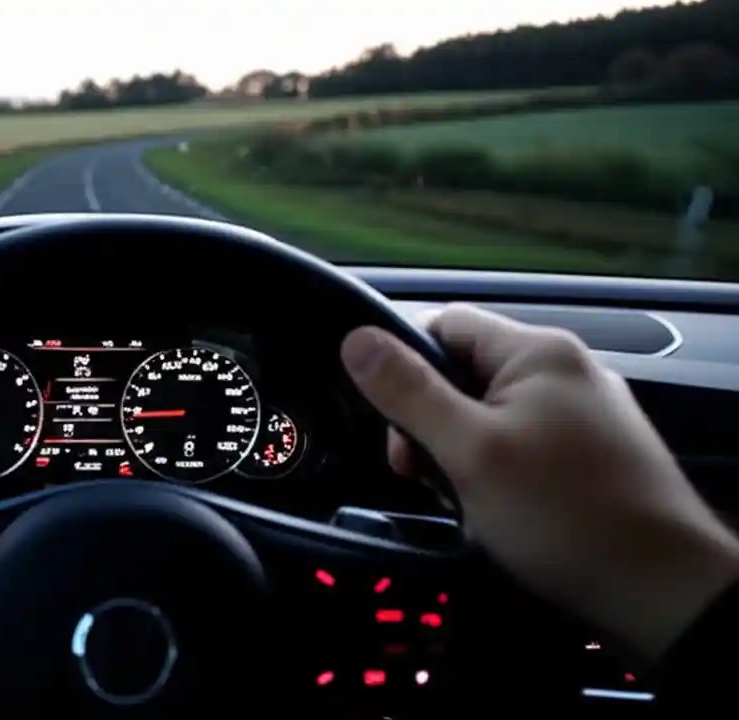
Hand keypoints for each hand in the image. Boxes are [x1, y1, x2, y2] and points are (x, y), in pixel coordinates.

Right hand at [340, 304, 738, 659]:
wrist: (660, 590)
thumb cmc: (561, 513)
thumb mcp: (469, 451)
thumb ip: (408, 392)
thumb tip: (355, 338)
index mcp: (537, 351)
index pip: (444, 325)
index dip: (404, 369)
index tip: (394, 428)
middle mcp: (564, 369)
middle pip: (463, 374)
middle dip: (431, 425)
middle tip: (423, 476)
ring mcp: (583, 413)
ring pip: (488, 416)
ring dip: (461, 456)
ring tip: (468, 500)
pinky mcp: (592, 453)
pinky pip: (520, 445)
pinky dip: (496, 473)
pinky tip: (498, 510)